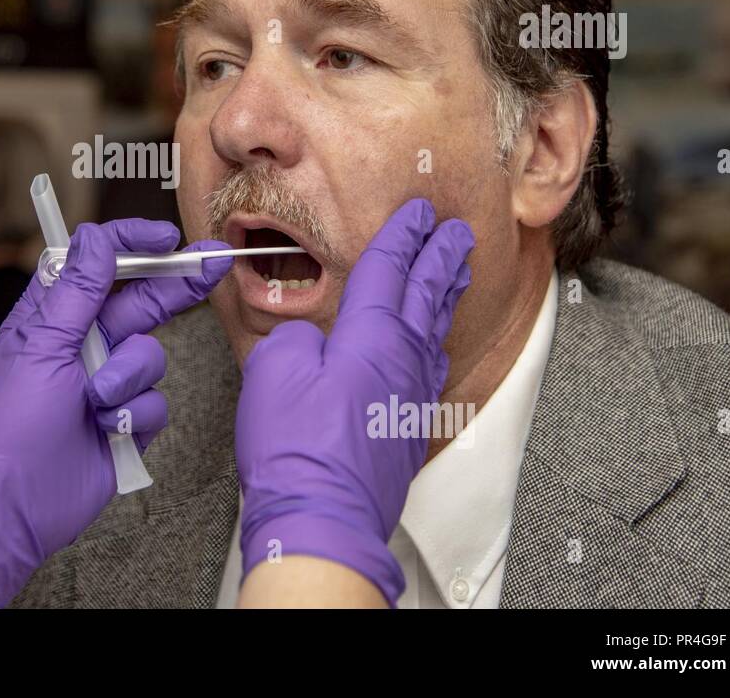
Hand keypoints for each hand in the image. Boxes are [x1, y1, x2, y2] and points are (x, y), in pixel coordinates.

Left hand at [0, 219, 232, 607]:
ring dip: (130, 376)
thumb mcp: (39, 347)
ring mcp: (103, 385)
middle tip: (212, 263)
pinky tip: (109, 430)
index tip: (165, 236)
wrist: (4, 508)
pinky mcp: (122, 424)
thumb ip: (76, 292)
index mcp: (50, 318)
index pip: (95, 264)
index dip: (130, 243)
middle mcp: (79, 346)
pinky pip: (155, 402)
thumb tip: (95, 238)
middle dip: (174, 284)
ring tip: (99, 402)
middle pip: (137, 302)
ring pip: (150, 355)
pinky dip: (135, 415)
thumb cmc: (4, 428)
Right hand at [236, 198, 472, 605]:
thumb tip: (309, 344)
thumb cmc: (295, 448)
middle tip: (457, 233)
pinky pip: (430, 366)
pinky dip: (433, 341)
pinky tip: (431, 343)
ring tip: (453, 275)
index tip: (417, 212)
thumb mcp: (272, 369)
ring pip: (434, 330)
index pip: (390, 270)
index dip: (402, 236)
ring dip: (444, 295)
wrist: (322, 517)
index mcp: (370, 337)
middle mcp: (401, 361)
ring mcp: (410, 395)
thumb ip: (294, 339)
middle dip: (441, 257)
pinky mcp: (407, 426)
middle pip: (427, 295)